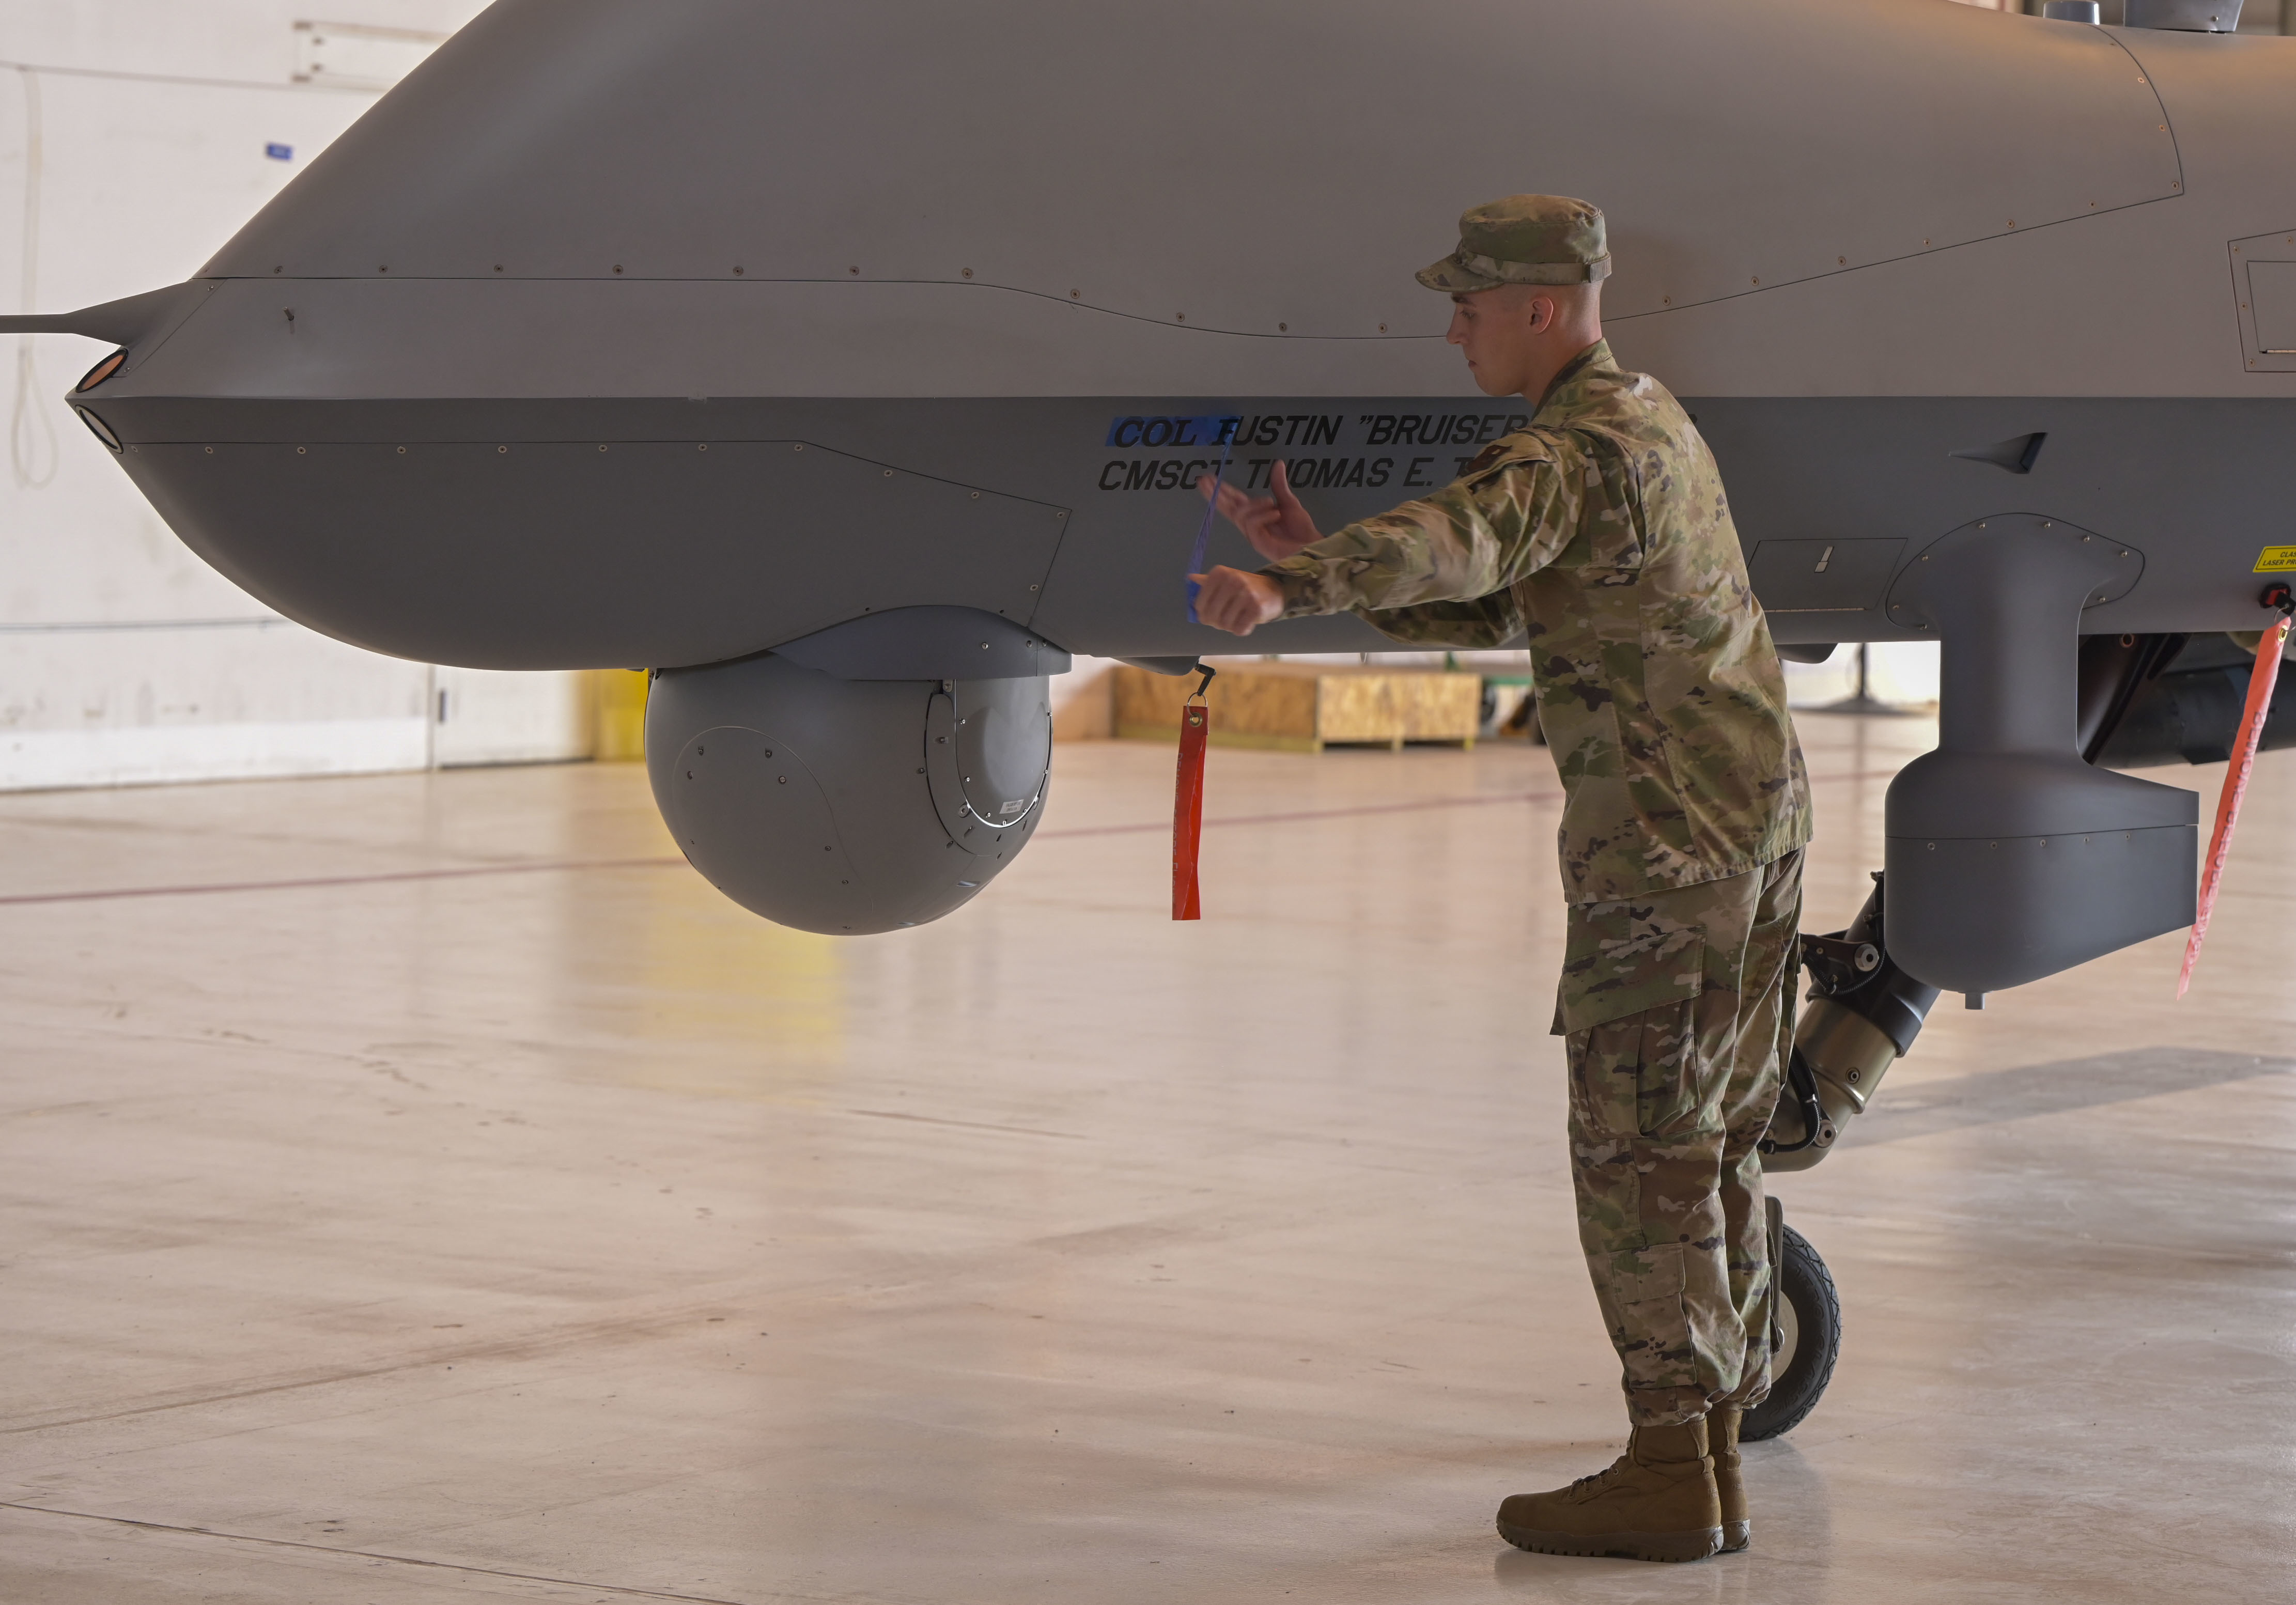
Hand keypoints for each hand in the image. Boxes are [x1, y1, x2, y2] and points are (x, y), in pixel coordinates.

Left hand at [1190, 566, 1284, 635]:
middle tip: (1222, 620)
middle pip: (1210, 615)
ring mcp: (1246, 593)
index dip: (1202, 614)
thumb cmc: (1244, 588)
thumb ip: (1207, 582)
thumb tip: (1190, 579)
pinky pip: (1239, 629)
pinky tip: (1246, 621)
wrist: (1273, 590)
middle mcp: (1233, 580)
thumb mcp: (1225, 580)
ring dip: (1229, 626)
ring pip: (1224, 624)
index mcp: (1220, 573)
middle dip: (1215, 622)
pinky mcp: (1257, 607)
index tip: (1207, 614)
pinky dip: (1241, 630)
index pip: (1198, 603)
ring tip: (1236, 618)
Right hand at [1197, 459, 1321, 559]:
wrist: (1313, 546)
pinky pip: (1252, 525)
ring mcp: (1254, 536)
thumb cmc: (1301, 530)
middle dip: (1215, 494)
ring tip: (1271, 502)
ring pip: (1240, 515)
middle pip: (1228, 509)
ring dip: (1254, 505)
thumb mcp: (1289, 502)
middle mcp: (1251, 526)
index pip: (1233, 501)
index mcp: (1255, 515)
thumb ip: (1279, 485)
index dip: (1221, 490)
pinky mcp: (1259, 544)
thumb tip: (1278, 463)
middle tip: (1205, 479)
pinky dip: (1263, 515)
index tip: (1209, 478)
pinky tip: (1276, 513)